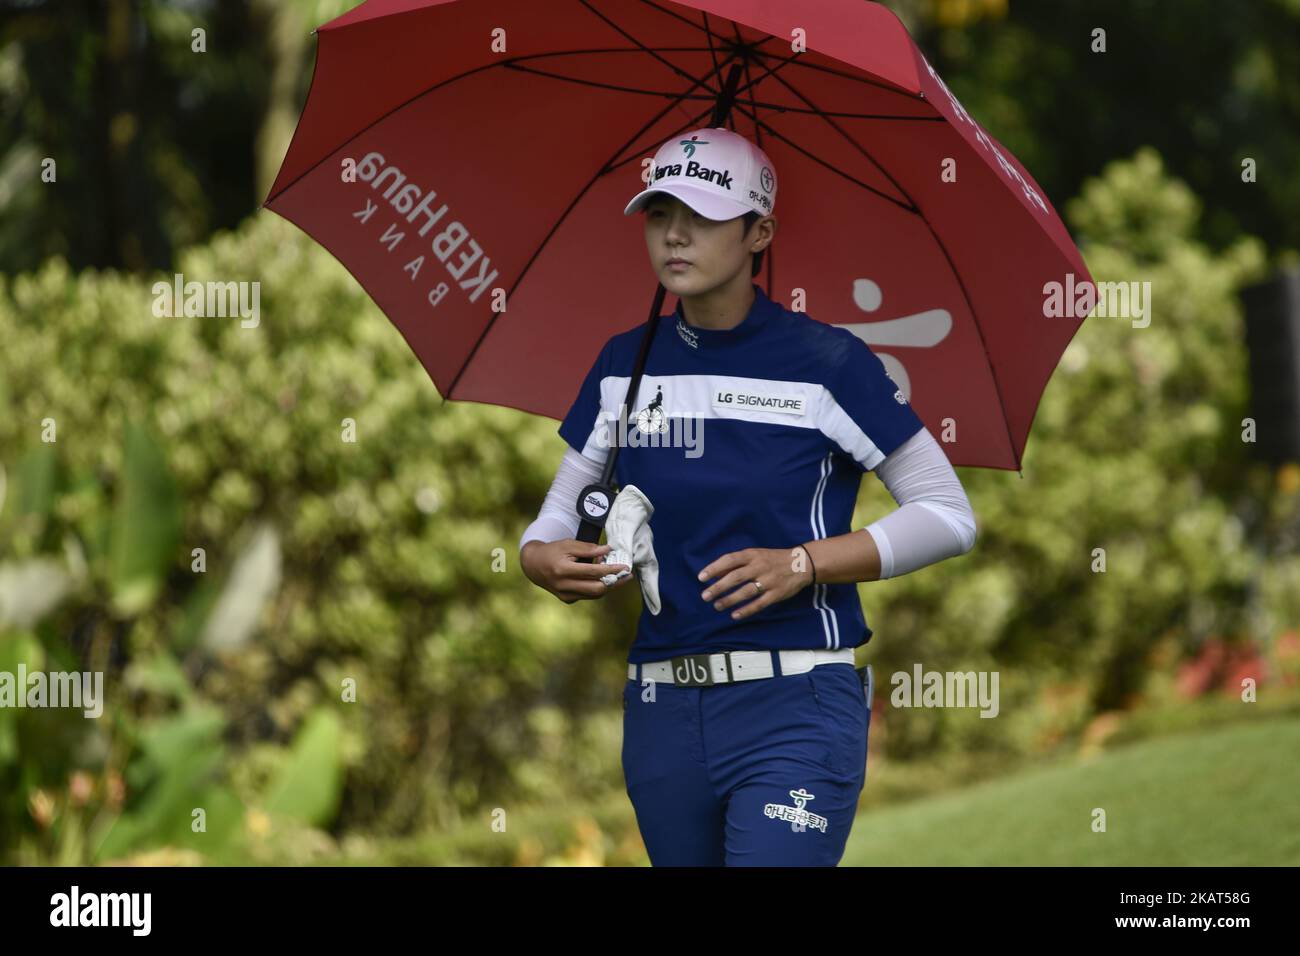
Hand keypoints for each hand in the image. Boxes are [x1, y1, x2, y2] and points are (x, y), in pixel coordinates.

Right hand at [521, 539, 634, 603]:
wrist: (533, 566)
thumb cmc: (552, 551)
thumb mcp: (568, 544)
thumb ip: (588, 548)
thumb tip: (607, 550)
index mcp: (563, 570)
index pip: (593, 572)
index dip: (611, 570)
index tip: (625, 566)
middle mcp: (564, 586)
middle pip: (597, 589)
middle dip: (615, 582)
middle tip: (628, 575)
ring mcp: (565, 595)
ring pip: (594, 595)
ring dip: (609, 586)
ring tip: (619, 576)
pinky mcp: (567, 599)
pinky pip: (588, 595)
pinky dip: (598, 588)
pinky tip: (604, 579)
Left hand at [696, 546, 814, 620]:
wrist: (801, 564)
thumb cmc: (772, 559)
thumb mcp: (755, 555)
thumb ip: (736, 563)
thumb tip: (715, 573)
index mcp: (753, 555)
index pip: (729, 560)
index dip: (714, 568)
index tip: (701, 577)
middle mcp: (759, 567)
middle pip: (735, 577)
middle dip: (718, 587)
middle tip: (705, 596)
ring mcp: (769, 581)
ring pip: (746, 592)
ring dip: (730, 600)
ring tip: (717, 606)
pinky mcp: (776, 594)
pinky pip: (759, 604)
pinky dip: (746, 610)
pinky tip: (734, 615)